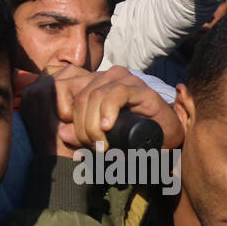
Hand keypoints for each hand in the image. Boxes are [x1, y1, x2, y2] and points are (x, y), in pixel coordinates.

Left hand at [21, 66, 179, 157]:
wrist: (165, 138)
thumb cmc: (131, 137)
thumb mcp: (101, 139)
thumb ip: (81, 136)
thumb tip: (61, 134)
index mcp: (95, 85)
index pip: (72, 98)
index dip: (73, 122)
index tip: (82, 144)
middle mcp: (108, 77)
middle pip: (82, 98)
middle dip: (84, 127)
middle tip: (94, 147)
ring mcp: (125, 80)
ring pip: (96, 96)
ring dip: (95, 124)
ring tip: (103, 144)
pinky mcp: (140, 88)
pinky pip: (117, 93)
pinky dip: (109, 111)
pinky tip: (108, 127)